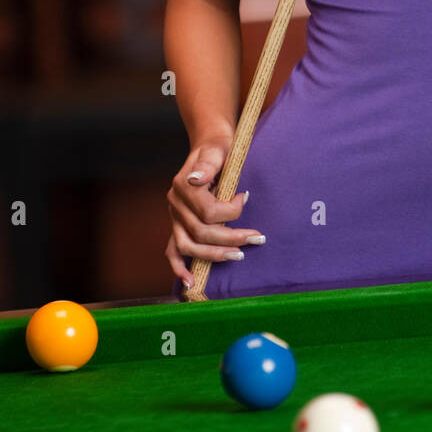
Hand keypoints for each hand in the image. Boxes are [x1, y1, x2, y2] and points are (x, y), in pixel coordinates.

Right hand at [165, 141, 261, 290]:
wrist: (208, 147)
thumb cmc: (217, 149)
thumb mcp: (217, 150)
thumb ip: (208, 166)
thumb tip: (197, 179)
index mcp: (183, 185)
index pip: (208, 212)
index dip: (231, 210)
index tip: (246, 196)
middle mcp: (175, 204)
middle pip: (201, 232)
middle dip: (232, 238)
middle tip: (258, 237)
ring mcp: (174, 217)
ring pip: (189, 246)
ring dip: (214, 255)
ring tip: (239, 256)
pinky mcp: (177, 226)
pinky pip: (173, 251)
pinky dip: (179, 268)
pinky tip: (190, 284)